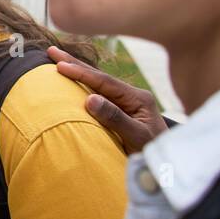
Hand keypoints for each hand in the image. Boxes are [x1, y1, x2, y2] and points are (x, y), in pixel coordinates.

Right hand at [48, 45, 168, 153]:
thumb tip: (90, 99)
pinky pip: (99, 94)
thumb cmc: (153, 153)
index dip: (81, 73)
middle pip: (100, 76)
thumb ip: (115, 118)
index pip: (105, 82)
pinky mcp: (122, 110)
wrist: (167, 166)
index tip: (60, 66)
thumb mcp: (136, 137)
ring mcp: (127, 102)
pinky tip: (73, 81)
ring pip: (98, 84)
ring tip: (58, 61)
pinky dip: (83, 85)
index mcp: (138, 98)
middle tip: (52, 51)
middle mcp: (132, 96)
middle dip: (75, 63)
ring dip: (78, 71)